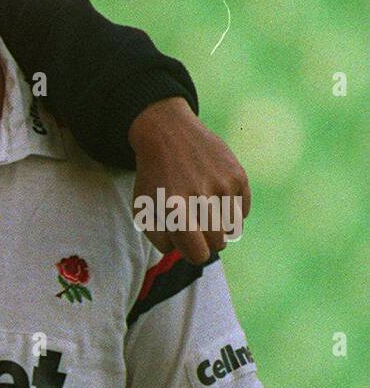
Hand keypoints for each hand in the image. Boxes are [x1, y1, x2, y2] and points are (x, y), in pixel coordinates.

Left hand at [129, 97, 249, 264]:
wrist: (168, 134)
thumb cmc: (154, 179)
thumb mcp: (144, 210)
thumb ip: (161, 239)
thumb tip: (185, 253)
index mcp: (174, 210)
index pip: (198, 254)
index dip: (194, 253)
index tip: (190, 244)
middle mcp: (200, 197)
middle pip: (218, 243)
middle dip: (207, 240)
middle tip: (197, 226)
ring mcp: (222, 184)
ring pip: (233, 229)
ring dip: (221, 227)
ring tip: (207, 213)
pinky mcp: (237, 174)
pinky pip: (243, 210)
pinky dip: (233, 211)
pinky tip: (217, 198)